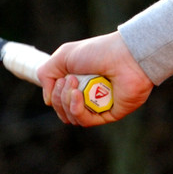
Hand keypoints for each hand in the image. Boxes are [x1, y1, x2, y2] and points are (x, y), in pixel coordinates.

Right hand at [39, 32, 153, 125]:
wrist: (126, 56)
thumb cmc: (98, 52)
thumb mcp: (63, 56)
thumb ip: (46, 74)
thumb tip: (48, 101)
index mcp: (79, 81)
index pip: (58, 99)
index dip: (54, 93)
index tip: (60, 79)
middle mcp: (88, 95)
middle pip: (62, 110)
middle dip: (59, 97)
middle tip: (70, 79)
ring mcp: (98, 106)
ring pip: (71, 117)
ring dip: (67, 102)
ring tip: (76, 85)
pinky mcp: (108, 115)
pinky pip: (86, 121)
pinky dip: (77, 110)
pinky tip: (78, 95)